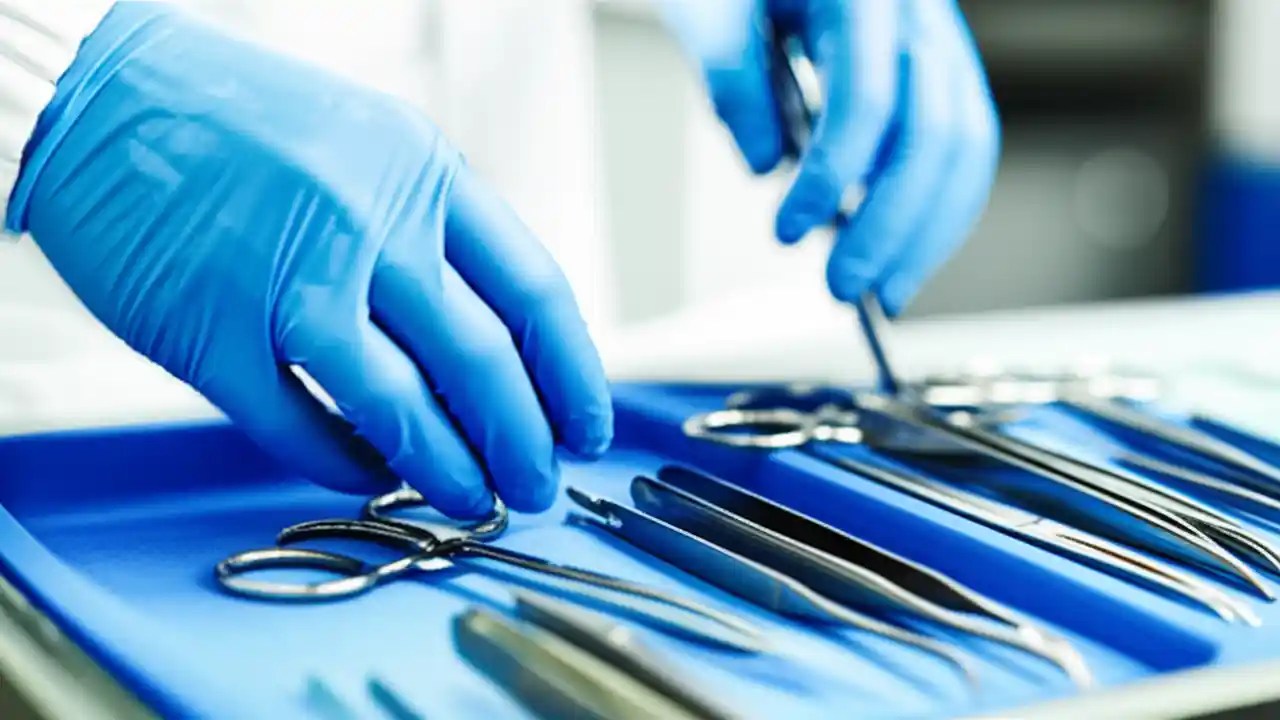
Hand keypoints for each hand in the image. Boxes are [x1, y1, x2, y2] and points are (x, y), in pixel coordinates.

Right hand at [7, 2, 611, 516]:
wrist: (101, 92)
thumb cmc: (239, 120)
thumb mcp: (371, 140)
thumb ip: (433, 228)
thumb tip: (496, 339)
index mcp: (419, 173)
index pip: (532, 290)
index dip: (571, 375)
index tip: (585, 429)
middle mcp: (364, 223)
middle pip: (480, 360)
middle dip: (522, 442)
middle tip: (535, 486)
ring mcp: (284, 279)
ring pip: (399, 405)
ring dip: (448, 470)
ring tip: (473, 501)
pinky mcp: (211, 332)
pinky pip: (297, 428)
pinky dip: (343, 465)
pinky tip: (371, 476)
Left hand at [660, 0, 999, 313]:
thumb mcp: (712, 8)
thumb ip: (734, 79)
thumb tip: (770, 168)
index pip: (865, 97)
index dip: (830, 177)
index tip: (786, 231)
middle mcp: (920, 12)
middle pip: (935, 133)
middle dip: (891, 226)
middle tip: (841, 288)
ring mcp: (942, 41)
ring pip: (966, 148)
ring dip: (928, 234)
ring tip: (883, 293)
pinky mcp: (944, 73)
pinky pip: (963, 147)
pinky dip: (939, 210)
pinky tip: (903, 256)